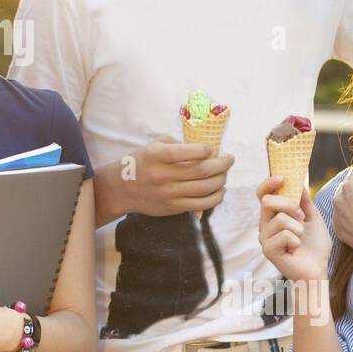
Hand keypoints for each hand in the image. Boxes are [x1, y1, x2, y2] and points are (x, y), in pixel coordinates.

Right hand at [112, 136, 234, 216]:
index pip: (183, 151)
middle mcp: (161, 175)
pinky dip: (215, 197)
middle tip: (229, 159)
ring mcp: (168, 194)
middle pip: (200, 171)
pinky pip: (200, 204)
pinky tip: (220, 190)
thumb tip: (201, 148)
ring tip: (225, 173)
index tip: (211, 149)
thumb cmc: (141, 163)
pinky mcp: (173, 207)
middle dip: (221, 164)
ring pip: (204, 188)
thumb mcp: (152, 146)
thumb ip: (175, 144)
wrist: (122, 189)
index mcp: (155, 156)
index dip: (202, 150)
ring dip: (221, 180)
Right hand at [256, 176, 330, 281]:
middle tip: (302, 217)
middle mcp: (264, 225)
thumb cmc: (314, 246)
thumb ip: (305, 202)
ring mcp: (264, 239)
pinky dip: (296, 241)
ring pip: (280, 219)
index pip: (262, 194)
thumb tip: (299, 182)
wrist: (317, 270)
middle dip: (289, 205)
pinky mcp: (268, 251)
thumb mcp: (313, 218)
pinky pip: (284, 235)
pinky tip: (295, 249)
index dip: (269, 183)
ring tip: (300, 239)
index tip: (283, 177)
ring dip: (298, 228)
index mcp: (272, 216)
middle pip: (267, 201)